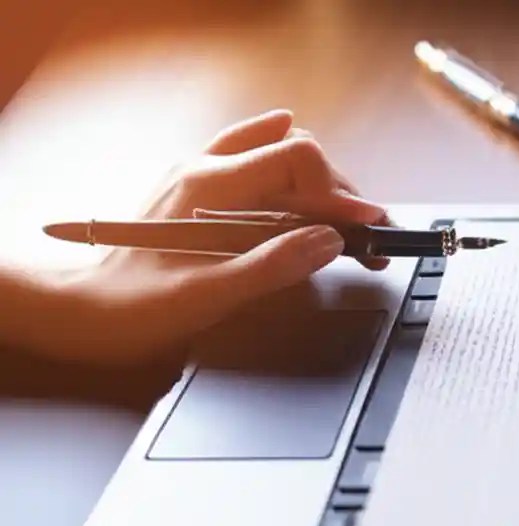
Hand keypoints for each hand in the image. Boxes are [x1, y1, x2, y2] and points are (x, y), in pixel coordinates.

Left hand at [47, 109, 387, 364]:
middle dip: (340, 194)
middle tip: (369, 239)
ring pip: (279, 157)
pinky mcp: (202, 195)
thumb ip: (270, 266)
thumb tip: (329, 242)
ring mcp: (202, 178)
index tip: (365, 228)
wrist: (82, 310)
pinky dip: (294, 178)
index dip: (338, 193)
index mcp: (208, 184)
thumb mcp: (206, 295)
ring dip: (323, 188)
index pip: (294, 159)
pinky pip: (257, 166)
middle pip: (295, 155)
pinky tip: (310, 192)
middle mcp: (206, 169)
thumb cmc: (131, 305)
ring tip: (350, 227)